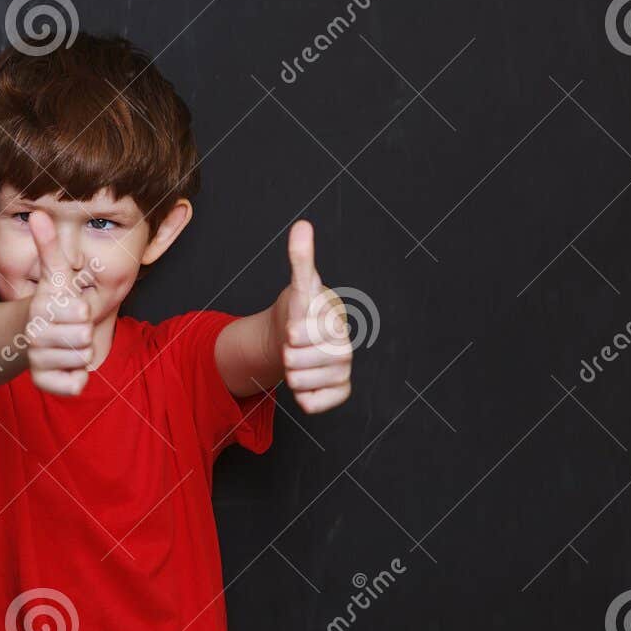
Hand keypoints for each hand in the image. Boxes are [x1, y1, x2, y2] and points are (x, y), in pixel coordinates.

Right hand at [24, 211, 94, 395]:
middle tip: (66, 327)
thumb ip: (48, 245)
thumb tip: (37, 213)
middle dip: (82, 331)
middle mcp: (35, 335)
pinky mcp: (43, 383)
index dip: (81, 309)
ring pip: (83, 358)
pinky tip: (63, 365)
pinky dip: (76, 378)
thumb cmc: (49, 302)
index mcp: (40, 307)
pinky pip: (76, 384)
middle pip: (84, 337)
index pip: (82, 311)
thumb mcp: (53, 275)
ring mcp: (36, 360)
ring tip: (63, 344)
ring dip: (79, 353)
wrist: (24, 336)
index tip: (67, 307)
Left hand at [273, 219, 352, 413]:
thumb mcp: (299, 284)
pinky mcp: (340, 393)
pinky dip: (303, 398)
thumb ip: (301, 258)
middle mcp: (344, 346)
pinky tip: (305, 383)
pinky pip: (313, 405)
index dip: (294, 332)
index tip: (289, 329)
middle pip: (300, 360)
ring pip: (301, 382)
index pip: (308, 332)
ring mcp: (343, 370)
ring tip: (295, 360)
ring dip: (289, 374)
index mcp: (335, 321)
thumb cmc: (300, 311)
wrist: (295, 339)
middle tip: (290, 345)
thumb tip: (302, 225)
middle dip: (286, 353)